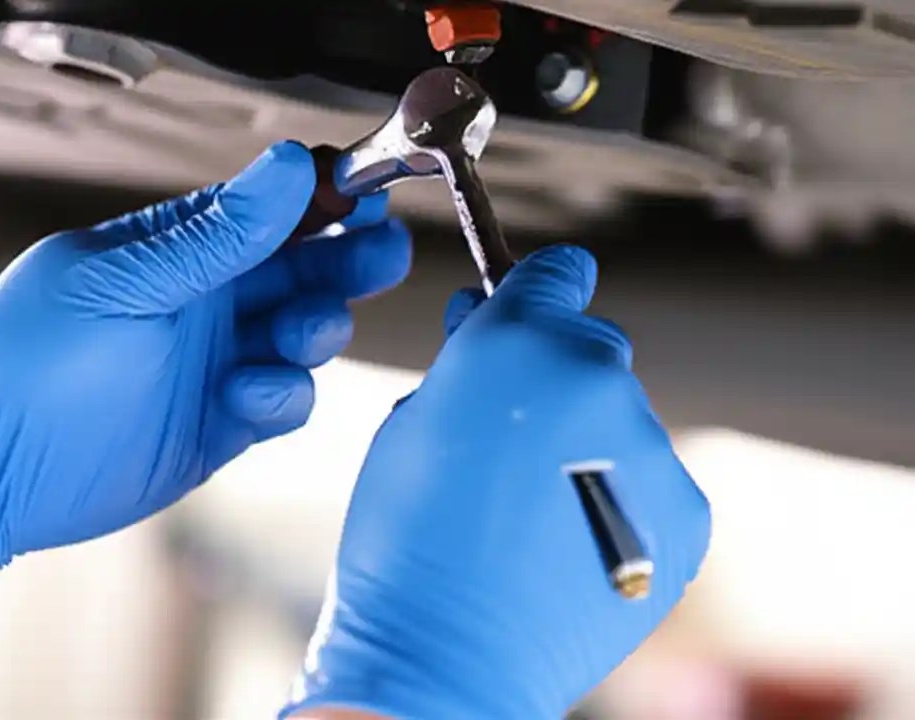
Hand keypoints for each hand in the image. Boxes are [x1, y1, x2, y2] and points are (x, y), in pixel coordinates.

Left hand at [0, 141, 411, 643]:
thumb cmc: (27, 360)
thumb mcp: (124, 284)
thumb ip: (214, 237)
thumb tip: (286, 168)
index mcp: (173, 250)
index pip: (264, 211)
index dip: (320, 201)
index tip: (364, 195)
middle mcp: (200, 303)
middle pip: (298, 271)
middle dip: (343, 262)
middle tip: (380, 255)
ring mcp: (212, 364)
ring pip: (298, 337)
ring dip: (315, 329)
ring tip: (300, 331)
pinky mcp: (218, 425)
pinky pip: (278, 402)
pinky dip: (280, 396)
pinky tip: (251, 393)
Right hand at [283, 246, 710, 718]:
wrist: (446, 656)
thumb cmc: (406, 542)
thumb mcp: (408, 424)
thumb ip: (460, 363)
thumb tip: (481, 322)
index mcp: (514, 341)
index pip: (556, 273)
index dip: (537, 293)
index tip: (529, 313)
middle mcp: (594, 376)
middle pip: (593, 347)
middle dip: (557, 375)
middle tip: (512, 436)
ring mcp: (649, 445)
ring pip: (623, 419)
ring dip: (589, 443)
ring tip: (534, 509)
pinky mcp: (686, 510)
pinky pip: (655, 480)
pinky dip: (624, 499)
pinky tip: (573, 539)